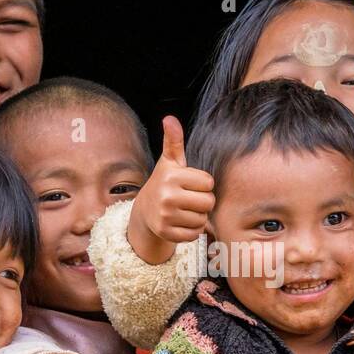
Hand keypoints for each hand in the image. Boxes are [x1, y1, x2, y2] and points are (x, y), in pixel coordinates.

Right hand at [127, 116, 215, 263]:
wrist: (144, 212)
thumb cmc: (164, 183)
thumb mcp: (169, 162)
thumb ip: (173, 141)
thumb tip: (169, 118)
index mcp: (171, 176)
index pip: (209, 182)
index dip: (202, 184)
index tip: (189, 184)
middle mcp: (167, 196)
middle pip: (208, 202)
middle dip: (203, 201)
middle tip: (189, 199)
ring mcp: (165, 216)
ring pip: (202, 219)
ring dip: (197, 217)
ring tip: (184, 210)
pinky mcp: (166, 233)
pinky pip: (194, 234)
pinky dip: (191, 231)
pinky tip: (180, 223)